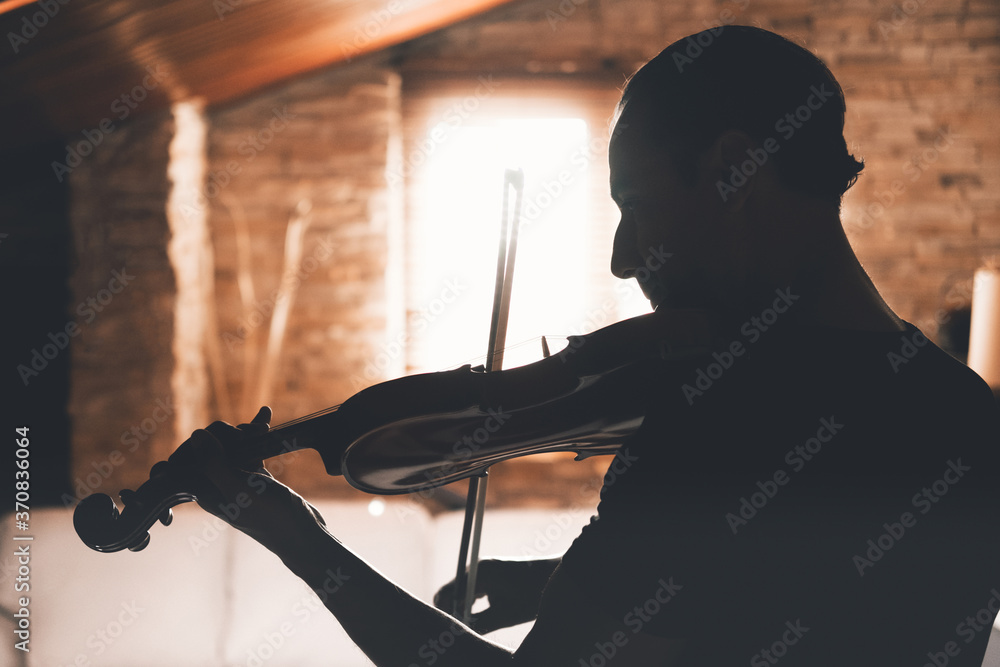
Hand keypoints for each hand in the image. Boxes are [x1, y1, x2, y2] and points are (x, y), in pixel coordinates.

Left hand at [167, 407, 325, 553]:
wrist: (302, 534)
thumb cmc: (271, 517)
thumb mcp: (241, 489)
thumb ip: (215, 464)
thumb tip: (197, 435)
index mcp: (203, 490)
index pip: (187, 455)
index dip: (204, 440)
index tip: (228, 437)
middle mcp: (215, 484)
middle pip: (209, 446)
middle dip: (229, 433)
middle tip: (253, 433)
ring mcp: (235, 479)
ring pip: (230, 445)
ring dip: (246, 432)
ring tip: (264, 429)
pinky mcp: (254, 477)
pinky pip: (249, 450)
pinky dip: (256, 434)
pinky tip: (265, 416)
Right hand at [433, 557, 559, 632]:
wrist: (554, 577)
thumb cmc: (532, 596)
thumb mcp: (504, 616)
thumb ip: (479, 624)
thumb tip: (460, 634)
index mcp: (479, 574)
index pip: (447, 593)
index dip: (445, 614)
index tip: (451, 631)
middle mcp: (477, 567)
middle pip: (450, 590)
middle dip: (450, 611)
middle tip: (459, 631)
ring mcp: (483, 568)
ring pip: (459, 590)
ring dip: (459, 607)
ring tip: (468, 625)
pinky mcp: (489, 572)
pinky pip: (470, 587)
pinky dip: (468, 601)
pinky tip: (476, 614)